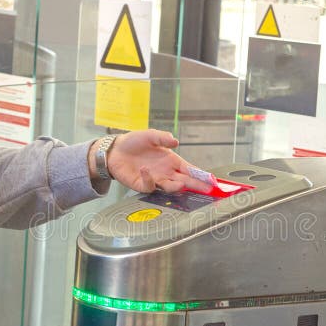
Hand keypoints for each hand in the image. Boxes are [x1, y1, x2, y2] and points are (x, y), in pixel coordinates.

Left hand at [88, 130, 213, 193]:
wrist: (114, 150)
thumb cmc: (133, 142)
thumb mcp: (150, 135)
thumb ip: (162, 138)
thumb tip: (175, 141)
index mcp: (171, 160)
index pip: (190, 169)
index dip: (200, 175)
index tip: (211, 180)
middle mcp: (166, 172)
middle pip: (185, 181)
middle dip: (197, 185)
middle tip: (207, 190)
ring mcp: (155, 179)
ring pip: (170, 187)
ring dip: (176, 186)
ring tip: (182, 183)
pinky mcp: (142, 184)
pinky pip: (149, 186)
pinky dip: (148, 179)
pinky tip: (145, 170)